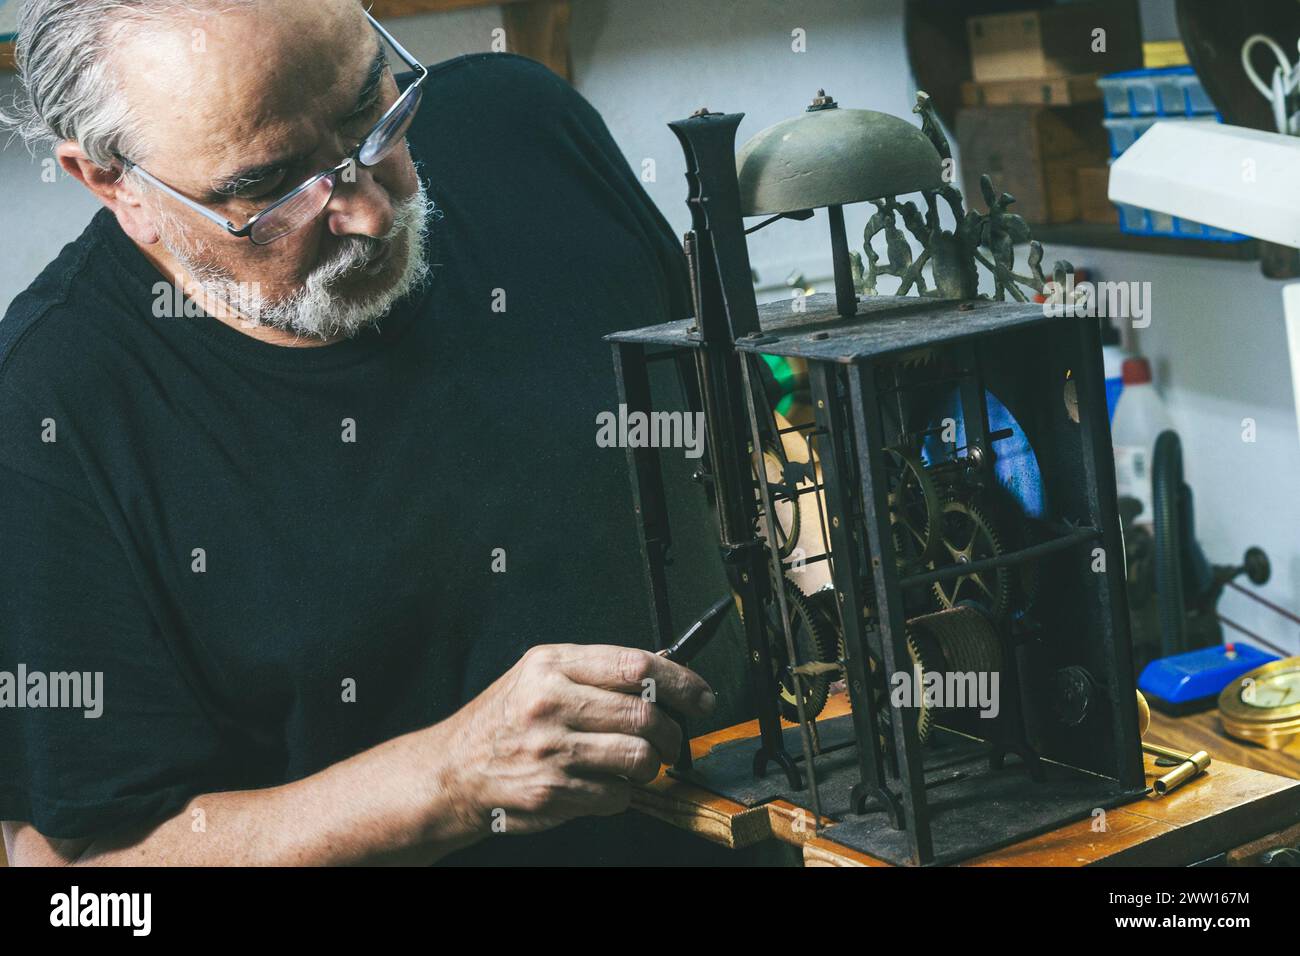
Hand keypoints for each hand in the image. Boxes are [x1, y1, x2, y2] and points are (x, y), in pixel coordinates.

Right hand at [441, 643, 715, 836]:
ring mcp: (550, 750)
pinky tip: (600, 784)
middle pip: (645, 714)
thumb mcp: (540, 675)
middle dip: (671, 732)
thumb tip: (664, 671)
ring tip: (637, 763)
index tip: (701, 695)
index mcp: (551, 664)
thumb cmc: (505, 720)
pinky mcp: (552, 792)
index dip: (681, 681)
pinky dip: (621, 794)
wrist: (452, 770)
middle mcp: (549, 703)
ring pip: (638, 758)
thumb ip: (594, 672)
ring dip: (649, 766)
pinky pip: (617, 796)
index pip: (636, 666)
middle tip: (671, 740)